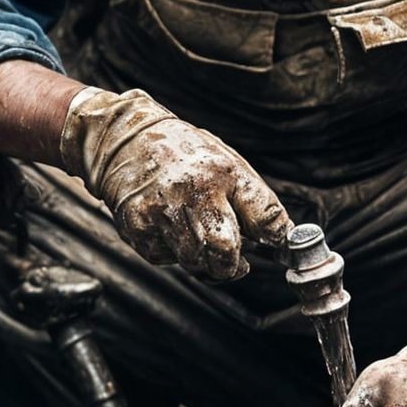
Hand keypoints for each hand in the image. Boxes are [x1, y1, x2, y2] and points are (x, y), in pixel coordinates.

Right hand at [58, 86, 289, 279]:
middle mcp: (192, 191)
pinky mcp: (138, 228)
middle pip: (225, 251)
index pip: (264, 215)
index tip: (281, 248)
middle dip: (232, 265)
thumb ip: (253, 201)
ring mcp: (161, 211)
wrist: (124, 142)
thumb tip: (280, 240)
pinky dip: (175, 253)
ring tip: (198, 236)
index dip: (278, 238)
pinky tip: (170, 227)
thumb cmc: (184, 155)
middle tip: (236, 261)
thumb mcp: (226, 164)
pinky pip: (167, 258)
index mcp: (222, 172)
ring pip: (195, 262)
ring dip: (203, 260)